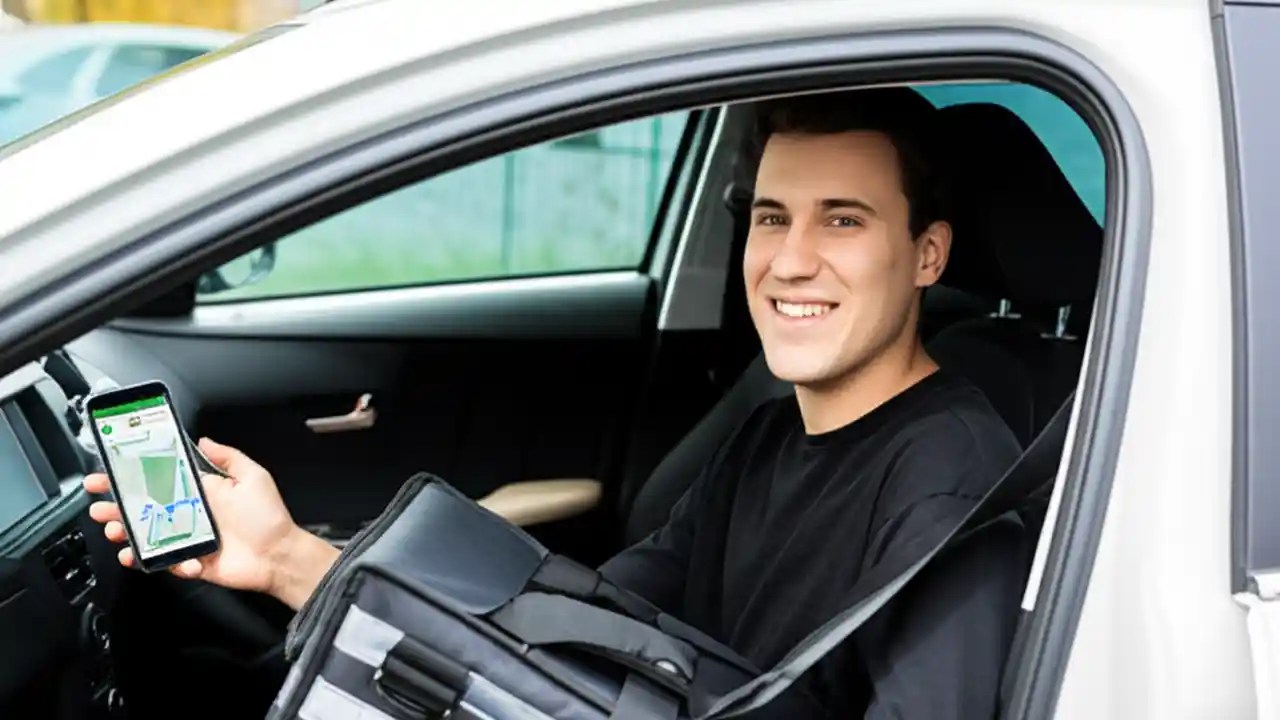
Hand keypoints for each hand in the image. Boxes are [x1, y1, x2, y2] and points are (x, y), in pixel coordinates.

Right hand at [84, 437, 338, 609]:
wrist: (279, 555)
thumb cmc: (268, 517)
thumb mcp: (252, 477)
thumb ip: (227, 457)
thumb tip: (204, 440)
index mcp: (199, 491)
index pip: (159, 480)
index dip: (132, 477)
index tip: (108, 473)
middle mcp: (188, 514)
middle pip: (143, 508)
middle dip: (116, 505)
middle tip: (99, 504)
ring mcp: (185, 539)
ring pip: (145, 535)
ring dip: (124, 532)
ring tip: (115, 529)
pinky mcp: (187, 562)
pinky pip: (161, 561)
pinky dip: (150, 560)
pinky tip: (145, 555)